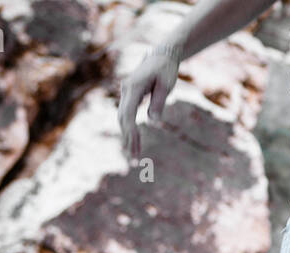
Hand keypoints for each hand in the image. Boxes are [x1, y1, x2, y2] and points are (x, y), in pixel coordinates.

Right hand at [117, 41, 182, 160]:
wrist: (162, 55)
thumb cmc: (166, 69)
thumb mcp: (166, 85)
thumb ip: (159, 102)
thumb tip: (153, 121)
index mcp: (134, 87)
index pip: (128, 113)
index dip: (130, 132)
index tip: (134, 146)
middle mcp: (126, 90)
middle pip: (123, 118)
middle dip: (128, 139)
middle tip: (134, 159)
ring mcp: (126, 93)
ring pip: (123, 118)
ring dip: (127, 136)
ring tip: (134, 155)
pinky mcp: (130, 96)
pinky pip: (127, 115)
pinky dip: (129, 129)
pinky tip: (133, 142)